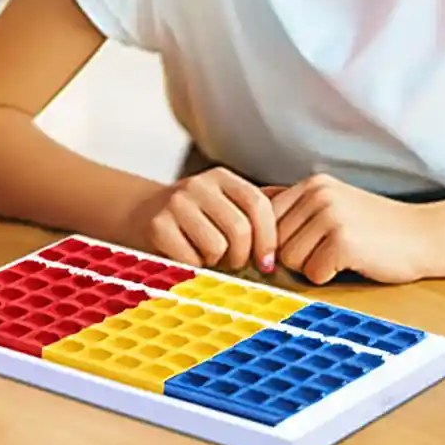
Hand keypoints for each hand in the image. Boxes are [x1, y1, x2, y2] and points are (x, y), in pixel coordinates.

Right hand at [129, 167, 279, 271]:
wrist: (138, 213)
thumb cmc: (193, 216)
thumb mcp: (224, 202)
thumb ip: (258, 207)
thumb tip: (307, 210)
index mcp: (221, 177)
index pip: (258, 205)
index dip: (269, 238)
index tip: (267, 263)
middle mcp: (198, 185)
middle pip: (240, 229)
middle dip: (242, 256)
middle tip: (234, 263)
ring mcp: (175, 204)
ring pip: (216, 246)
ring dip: (216, 262)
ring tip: (208, 257)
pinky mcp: (157, 225)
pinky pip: (190, 259)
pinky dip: (194, 267)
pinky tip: (188, 258)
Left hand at [270, 174, 435, 284]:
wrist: (425, 236)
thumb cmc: (376, 227)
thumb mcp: (333, 204)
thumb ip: (295, 207)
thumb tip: (249, 211)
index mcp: (312, 185)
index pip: (265, 220)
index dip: (278, 241)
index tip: (305, 246)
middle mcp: (318, 195)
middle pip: (275, 242)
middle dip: (297, 255)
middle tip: (329, 251)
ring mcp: (331, 216)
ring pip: (289, 260)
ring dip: (312, 267)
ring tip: (341, 255)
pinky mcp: (343, 241)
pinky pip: (312, 273)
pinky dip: (328, 276)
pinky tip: (351, 263)